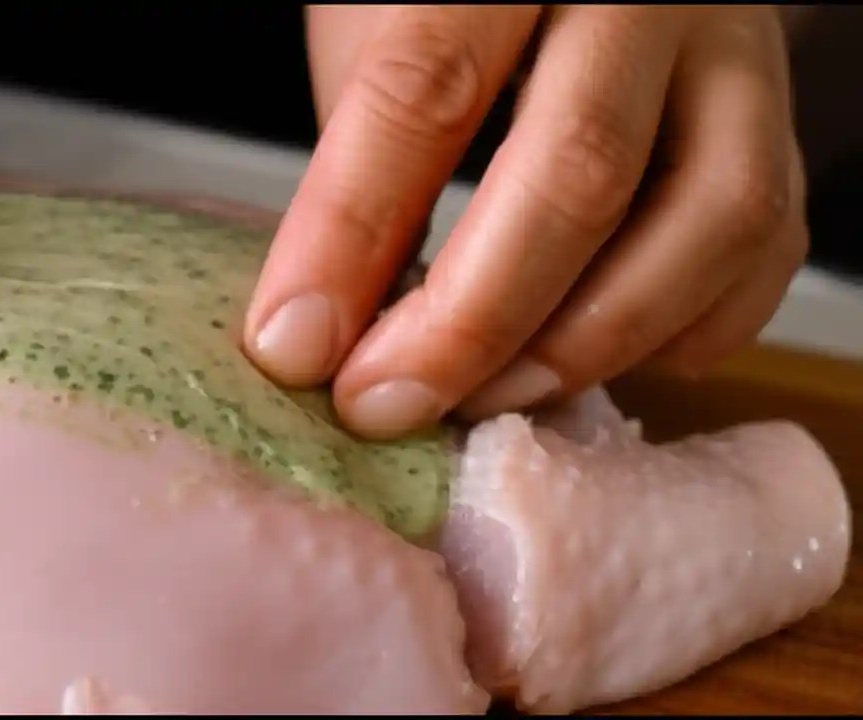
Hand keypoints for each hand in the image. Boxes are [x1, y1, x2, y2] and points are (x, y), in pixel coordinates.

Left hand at [243, 5, 806, 438]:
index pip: (425, 90)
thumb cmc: (455, 2)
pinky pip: (762, 254)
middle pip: (578, 174)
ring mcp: (738, 60)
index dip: (349, 232)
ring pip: (707, 225)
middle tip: (381, 405)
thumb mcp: (379, 36)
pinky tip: (584, 360)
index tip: (294, 345)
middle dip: (468, 322)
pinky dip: (673, 334)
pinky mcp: (781, 131)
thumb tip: (323, 330)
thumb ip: (366, 164)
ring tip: (479, 398)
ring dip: (578, 347)